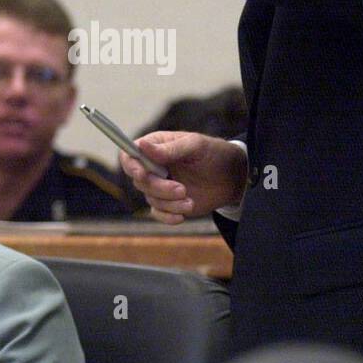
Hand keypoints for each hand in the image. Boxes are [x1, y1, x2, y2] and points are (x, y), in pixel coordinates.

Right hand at [119, 132, 247, 225]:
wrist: (232, 177)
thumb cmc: (214, 153)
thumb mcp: (195, 145)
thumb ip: (170, 148)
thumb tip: (141, 145)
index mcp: (155, 147)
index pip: (130, 155)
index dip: (131, 165)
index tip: (142, 173)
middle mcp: (153, 167)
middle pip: (140, 180)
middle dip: (159, 188)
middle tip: (182, 189)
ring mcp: (160, 186)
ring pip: (151, 198)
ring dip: (169, 203)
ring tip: (190, 201)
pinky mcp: (168, 204)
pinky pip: (158, 214)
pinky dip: (168, 217)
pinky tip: (183, 216)